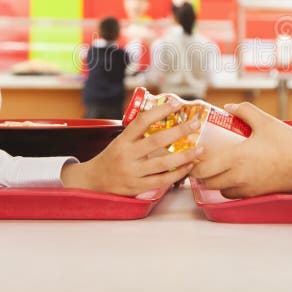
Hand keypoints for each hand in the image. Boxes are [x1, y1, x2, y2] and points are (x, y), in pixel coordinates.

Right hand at [61, 99, 202, 195]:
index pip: (142, 121)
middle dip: (179, 131)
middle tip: (195, 124)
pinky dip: (177, 174)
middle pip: (156, 141)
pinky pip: (162, 180)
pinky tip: (188, 166)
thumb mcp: (119, 141)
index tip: (175, 104)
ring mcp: (132, 172)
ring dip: (185, 155)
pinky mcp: (137, 187)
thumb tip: (161, 114)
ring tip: (200, 148)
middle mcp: (127, 155)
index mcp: (122, 140)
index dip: (159, 111)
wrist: (92, 182)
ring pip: (163, 163)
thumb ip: (138, 133)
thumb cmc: (111, 158)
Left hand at [190, 102, 291, 197]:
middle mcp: (238, 177)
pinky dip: (229, 186)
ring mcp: (247, 188)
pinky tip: (235, 173)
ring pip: (220, 189)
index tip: (195, 153)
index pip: (203, 170)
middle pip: (207, 182)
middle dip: (201, 172)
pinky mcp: (256, 194)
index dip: (193, 164)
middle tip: (203, 159)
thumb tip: (229, 108)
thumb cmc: (289, 144)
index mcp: (236, 159)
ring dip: (215, 180)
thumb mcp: (266, 121)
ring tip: (218, 166)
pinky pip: (234, 193)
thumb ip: (245, 111)